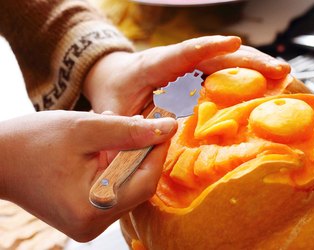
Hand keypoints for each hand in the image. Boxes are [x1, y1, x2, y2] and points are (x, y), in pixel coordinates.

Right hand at [0, 111, 176, 240]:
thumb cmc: (34, 142)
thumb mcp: (85, 129)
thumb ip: (129, 130)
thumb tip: (168, 129)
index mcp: (92, 208)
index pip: (145, 180)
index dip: (159, 151)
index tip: (166, 125)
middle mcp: (93, 224)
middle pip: (138, 185)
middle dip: (144, 152)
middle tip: (145, 123)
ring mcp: (90, 223)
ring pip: (128, 185)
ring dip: (129, 156)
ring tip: (119, 130)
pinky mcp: (86, 215)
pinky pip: (114, 188)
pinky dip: (117, 165)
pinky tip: (107, 145)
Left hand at [83, 35, 289, 114]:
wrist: (114, 75)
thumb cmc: (113, 90)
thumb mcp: (110, 109)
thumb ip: (119, 127)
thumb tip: (129, 154)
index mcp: (152, 65)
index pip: (183, 53)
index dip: (207, 47)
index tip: (233, 43)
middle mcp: (175, 61)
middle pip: (214, 55)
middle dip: (247, 60)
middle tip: (278, 69)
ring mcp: (187, 66)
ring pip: (223, 61)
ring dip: (253, 66)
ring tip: (281, 74)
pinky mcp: (194, 74)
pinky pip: (221, 72)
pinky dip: (243, 77)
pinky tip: (265, 84)